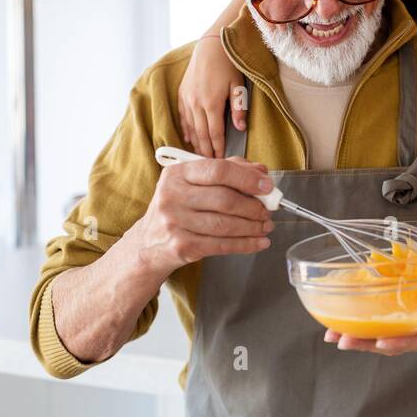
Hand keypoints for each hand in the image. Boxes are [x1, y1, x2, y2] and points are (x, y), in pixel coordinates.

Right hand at [130, 156, 273, 279]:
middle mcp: (172, 196)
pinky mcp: (181, 246)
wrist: (148, 243)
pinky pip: (222, 245)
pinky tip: (259, 242)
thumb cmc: (178, 208)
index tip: (267, 186)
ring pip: (226, 224)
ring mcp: (174, 222)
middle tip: (268, 211)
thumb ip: (228, 172)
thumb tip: (260, 172)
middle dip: (254, 206)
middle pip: (225, 199)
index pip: (218, 170)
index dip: (247, 178)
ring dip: (253, 227)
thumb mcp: (193, 183)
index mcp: (177, 174)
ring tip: (265, 226)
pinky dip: (246, 244)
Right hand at [178, 36, 245, 157]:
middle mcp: (196, 103)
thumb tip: (240, 128)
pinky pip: (182, 117)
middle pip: (201, 134)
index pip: (215, 133)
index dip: (218, 148)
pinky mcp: (182, 94)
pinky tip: (189, 138)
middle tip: (210, 165)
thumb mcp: (239, 85)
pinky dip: (186, 129)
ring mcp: (186, 99)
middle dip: (206, 151)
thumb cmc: (229, 64)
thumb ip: (239, 108)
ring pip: (190, 127)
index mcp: (211, 103)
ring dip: (196, 143)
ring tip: (200, 157)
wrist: (211, 45)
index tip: (220, 161)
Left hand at [323, 258, 416, 354]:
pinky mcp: (401, 319)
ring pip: (384, 337)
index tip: (384, 341)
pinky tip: (336, 324)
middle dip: (370, 344)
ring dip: (358, 338)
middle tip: (344, 341)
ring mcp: (412, 327)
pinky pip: (379, 326)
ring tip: (333, 335)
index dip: (405, 341)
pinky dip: (358, 326)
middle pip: (398, 342)